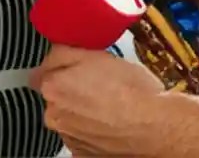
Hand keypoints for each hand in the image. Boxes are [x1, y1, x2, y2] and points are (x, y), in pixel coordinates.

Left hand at [29, 44, 167, 155]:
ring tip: (112, 105)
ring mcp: (67, 136)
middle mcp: (53, 114)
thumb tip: (56, 49)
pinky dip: (93, 130)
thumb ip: (67, 51)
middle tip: (102, 83)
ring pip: (71, 116)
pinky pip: (83, 136)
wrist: (152, 127)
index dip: (66, 64)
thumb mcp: (99, 54)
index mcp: (53, 85)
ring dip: (84, 110)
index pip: (46, 68)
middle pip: (58, 95)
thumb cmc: (131, 91)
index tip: (81, 65)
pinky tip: (112, 123)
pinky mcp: (82, 153)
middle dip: (74, 88)